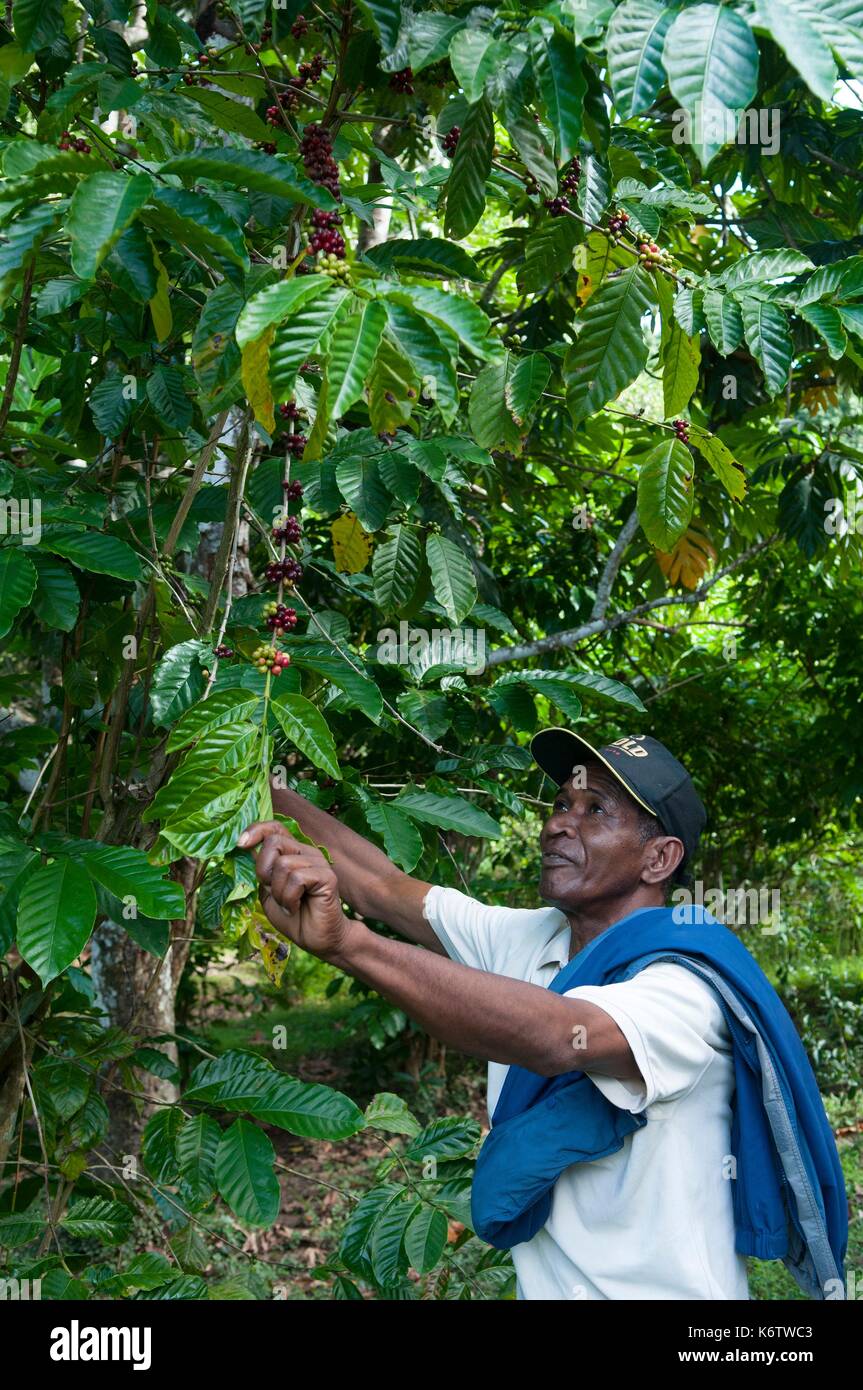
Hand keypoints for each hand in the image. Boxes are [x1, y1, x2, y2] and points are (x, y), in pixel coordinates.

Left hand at [236, 821, 361, 963]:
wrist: (318, 940)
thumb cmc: (293, 917)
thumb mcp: (268, 892)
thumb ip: (260, 872)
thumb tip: (244, 849)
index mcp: (292, 853)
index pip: (274, 827)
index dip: (256, 830)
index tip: (240, 844)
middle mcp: (306, 853)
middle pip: (274, 841)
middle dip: (264, 870)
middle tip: (273, 891)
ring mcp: (318, 863)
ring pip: (283, 864)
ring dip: (278, 892)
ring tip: (288, 904)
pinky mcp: (327, 877)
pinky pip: (297, 878)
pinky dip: (290, 898)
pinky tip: (296, 907)